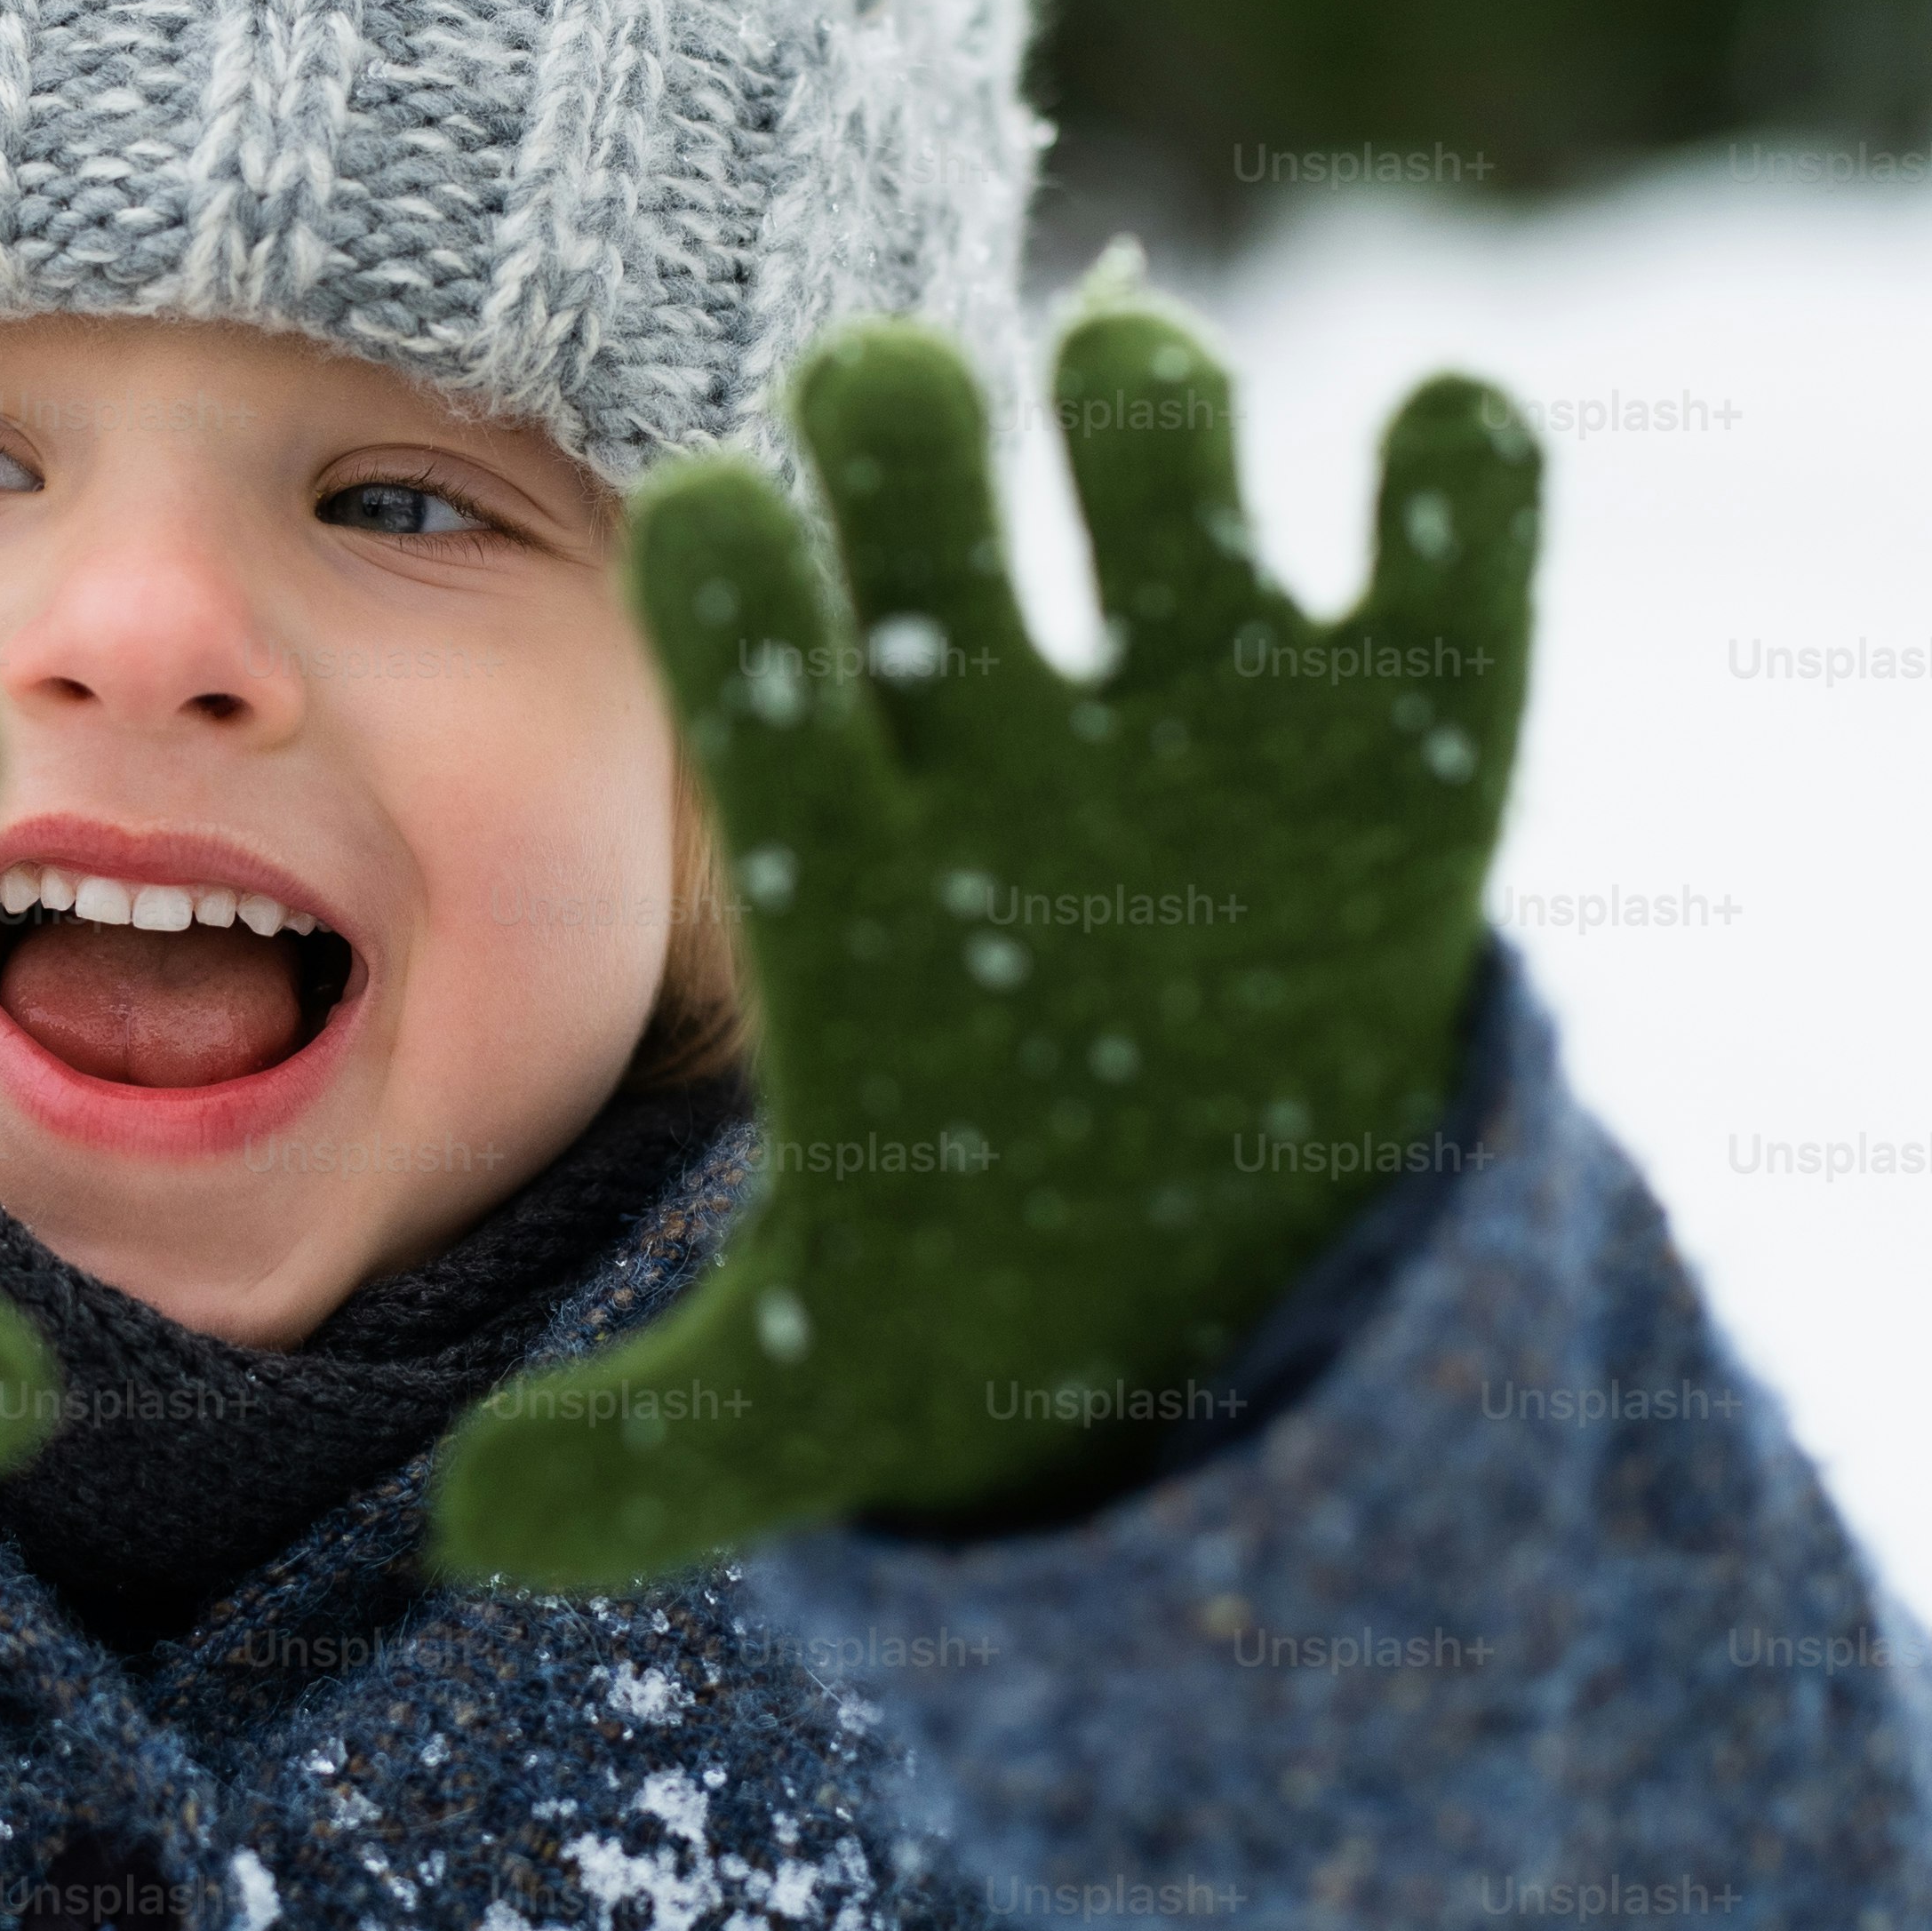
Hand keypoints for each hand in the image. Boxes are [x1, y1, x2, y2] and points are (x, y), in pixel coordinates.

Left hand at [428, 297, 1540, 1588]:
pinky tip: (1431, 457)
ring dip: (1138, 395)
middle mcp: (1018, 730)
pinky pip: (1452, 536)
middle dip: (899, 421)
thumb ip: (657, 1450)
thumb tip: (475, 1536)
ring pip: (1155, 449)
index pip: (744, 650)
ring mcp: (1218, 705)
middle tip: (884, 400)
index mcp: (860, 852)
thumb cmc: (993, 1286)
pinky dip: (1456, 476)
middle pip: (922, 494)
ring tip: (1126, 397)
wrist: (1231, 1273)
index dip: (721, 577)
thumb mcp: (829, 1388)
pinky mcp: (1418, 728)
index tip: (701, 532)